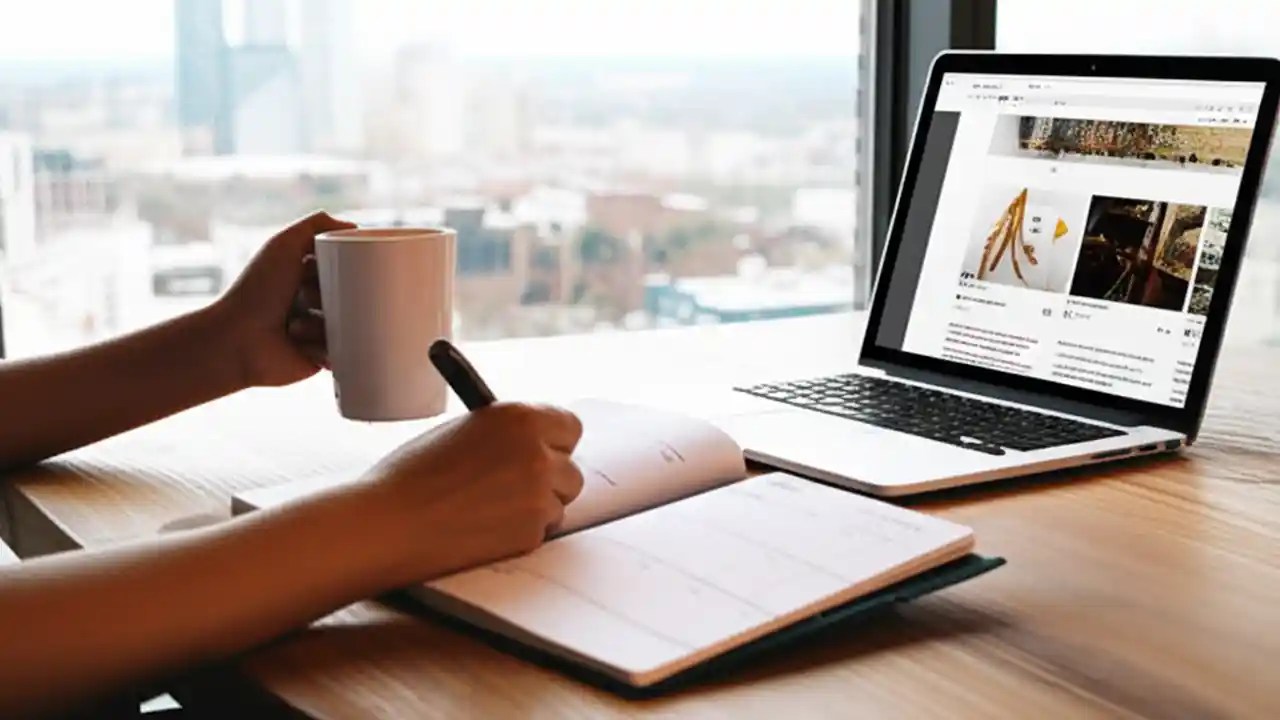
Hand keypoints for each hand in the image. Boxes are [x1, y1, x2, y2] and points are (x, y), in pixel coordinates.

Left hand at [212, 211, 354, 387]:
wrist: (237, 341)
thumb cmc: (256, 290)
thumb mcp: (284, 244)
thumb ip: (316, 224)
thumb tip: (354, 226)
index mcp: (303, 276)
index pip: (342, 266)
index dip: (340, 265)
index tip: (325, 268)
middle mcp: (311, 302)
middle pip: (350, 294)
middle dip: (335, 294)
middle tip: (306, 297)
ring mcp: (317, 331)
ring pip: (349, 322)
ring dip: (326, 323)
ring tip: (296, 326)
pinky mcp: (322, 357)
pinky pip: (346, 350)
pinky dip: (327, 347)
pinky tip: (303, 346)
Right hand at [356, 403, 584, 585]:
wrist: (389, 523)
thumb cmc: (411, 475)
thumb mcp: (463, 430)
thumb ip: (504, 434)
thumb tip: (531, 444)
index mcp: (519, 418)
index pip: (570, 426)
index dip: (554, 441)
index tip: (542, 450)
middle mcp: (537, 454)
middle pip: (570, 469)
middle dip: (549, 478)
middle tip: (516, 486)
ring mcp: (538, 496)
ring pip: (558, 502)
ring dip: (536, 507)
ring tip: (490, 509)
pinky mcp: (530, 534)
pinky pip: (540, 531)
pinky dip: (519, 532)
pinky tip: (483, 528)